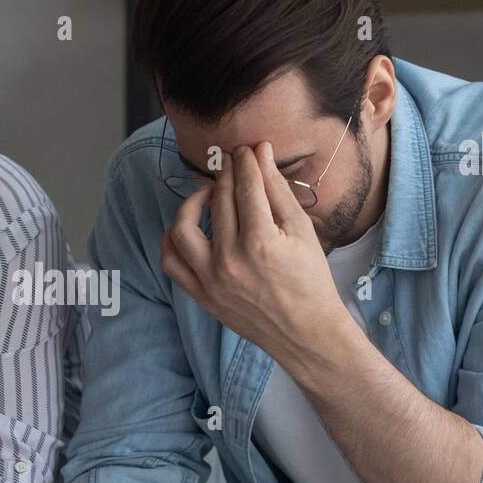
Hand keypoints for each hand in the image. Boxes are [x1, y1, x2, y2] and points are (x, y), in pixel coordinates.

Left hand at [159, 142, 349, 366]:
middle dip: (226, 176)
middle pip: (218, 203)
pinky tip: (188, 227)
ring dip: (192, 203)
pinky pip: (171, 262)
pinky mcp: (201, 295)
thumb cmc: (310, 280)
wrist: (306, 332)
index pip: (245, 188)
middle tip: (232, 165)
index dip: (245, 163)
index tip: (245, 151)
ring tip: (209, 195)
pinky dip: (172, 240)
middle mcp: (230, 260)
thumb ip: (277, 190)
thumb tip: (261, 153)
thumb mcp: (302, 231)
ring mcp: (210, 280)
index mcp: (260, 242)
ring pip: (183, 229)